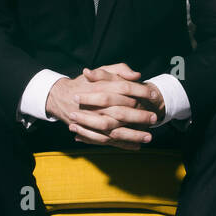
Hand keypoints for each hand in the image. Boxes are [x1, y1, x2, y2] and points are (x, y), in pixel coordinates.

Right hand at [45, 63, 162, 149]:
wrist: (61, 97)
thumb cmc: (86, 83)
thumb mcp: (101, 70)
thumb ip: (119, 69)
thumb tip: (136, 76)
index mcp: (101, 87)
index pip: (125, 88)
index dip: (141, 92)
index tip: (154, 96)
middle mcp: (96, 104)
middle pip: (121, 111)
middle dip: (139, 116)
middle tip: (154, 118)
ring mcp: (92, 120)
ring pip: (114, 129)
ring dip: (133, 135)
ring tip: (148, 137)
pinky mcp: (89, 131)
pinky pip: (107, 140)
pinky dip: (121, 144)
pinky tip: (136, 146)